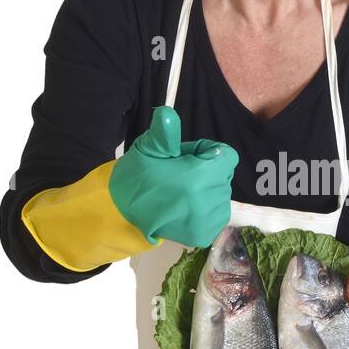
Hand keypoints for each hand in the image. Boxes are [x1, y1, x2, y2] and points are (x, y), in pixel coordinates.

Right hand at [109, 107, 238, 246]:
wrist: (121, 212)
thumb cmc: (137, 175)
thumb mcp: (148, 148)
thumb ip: (164, 132)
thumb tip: (166, 113)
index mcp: (198, 176)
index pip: (226, 155)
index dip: (208, 151)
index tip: (187, 157)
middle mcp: (208, 200)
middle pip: (223, 174)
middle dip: (206, 170)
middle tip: (180, 175)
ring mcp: (207, 220)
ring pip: (222, 194)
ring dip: (207, 189)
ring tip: (181, 192)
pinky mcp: (204, 235)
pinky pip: (217, 213)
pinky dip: (206, 208)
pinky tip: (185, 207)